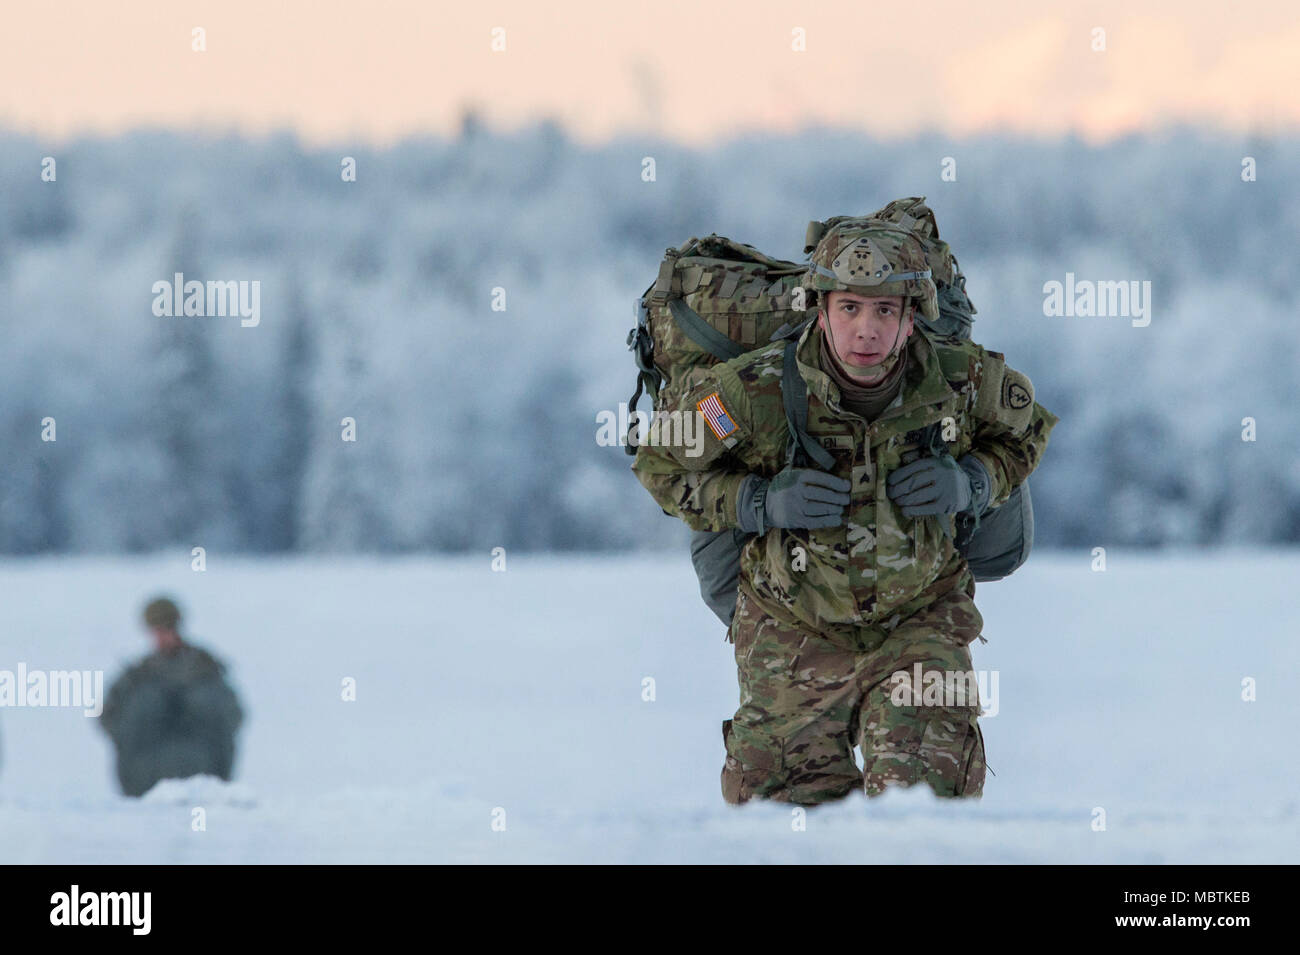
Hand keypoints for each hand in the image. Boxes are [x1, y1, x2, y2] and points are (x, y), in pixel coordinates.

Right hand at [737, 469, 851, 532]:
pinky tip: (837, 520)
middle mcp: (795, 491)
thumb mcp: (791, 473)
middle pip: (821, 494)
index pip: (819, 478)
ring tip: (841, 509)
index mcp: (796, 477)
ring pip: (819, 508)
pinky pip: (814, 521)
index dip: (835, 482)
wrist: (764, 503)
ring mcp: (795, 507)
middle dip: (837, 497)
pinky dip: (828, 521)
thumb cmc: (784, 487)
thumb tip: (835, 479)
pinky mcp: (795, 520)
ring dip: (834, 509)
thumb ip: (808, 474)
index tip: (847, 486)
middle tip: (846, 499)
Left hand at [887, 454, 986, 516]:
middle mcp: (941, 474)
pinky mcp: (946, 504)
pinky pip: (925, 508)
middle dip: (897, 490)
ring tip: (898, 501)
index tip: (889, 482)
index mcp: (935, 463)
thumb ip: (919, 459)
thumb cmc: (945, 475)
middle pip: (912, 483)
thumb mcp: (936, 462)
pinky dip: (912, 511)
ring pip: (917, 496)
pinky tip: (905, 511)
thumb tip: (903, 458)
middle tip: (891, 494)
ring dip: (903, 500)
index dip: (897, 476)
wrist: (968, 487)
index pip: (912, 468)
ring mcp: (944, 489)